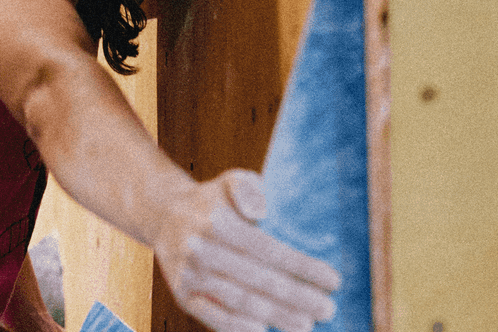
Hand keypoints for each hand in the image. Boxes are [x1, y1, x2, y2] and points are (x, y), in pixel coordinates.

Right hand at [154, 169, 340, 331]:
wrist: (164, 216)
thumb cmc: (211, 202)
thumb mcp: (230, 181)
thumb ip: (247, 188)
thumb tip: (261, 212)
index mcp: (216, 220)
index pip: (267, 249)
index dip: (302, 267)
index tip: (333, 280)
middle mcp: (199, 248)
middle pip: (258, 279)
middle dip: (297, 297)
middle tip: (328, 309)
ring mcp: (189, 274)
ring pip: (239, 300)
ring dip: (276, 316)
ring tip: (306, 325)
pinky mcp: (181, 294)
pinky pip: (212, 316)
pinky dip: (238, 327)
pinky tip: (264, 331)